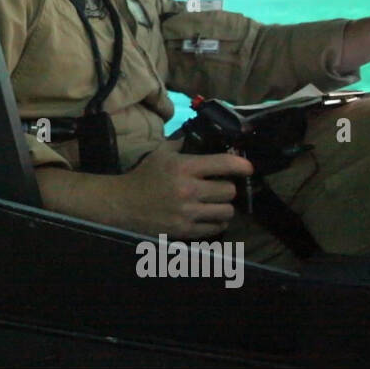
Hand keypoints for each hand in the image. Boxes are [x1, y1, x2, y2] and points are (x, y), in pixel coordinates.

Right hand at [109, 140, 253, 238]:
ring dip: (224, 207)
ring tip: (216, 204)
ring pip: (226, 211)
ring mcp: (187, 213)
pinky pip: (215, 228)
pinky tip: (209, 216)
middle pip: (229, 191)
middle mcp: (188, 190)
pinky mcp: (185, 230)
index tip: (248, 168)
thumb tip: (204, 138)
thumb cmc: (143, 176)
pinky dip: (216, 222)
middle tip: (220, 187)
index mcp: (183, 167)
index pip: (223, 164)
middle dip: (227, 188)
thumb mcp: (161, 154)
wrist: (122, 204)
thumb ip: (183, 145)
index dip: (241, 166)